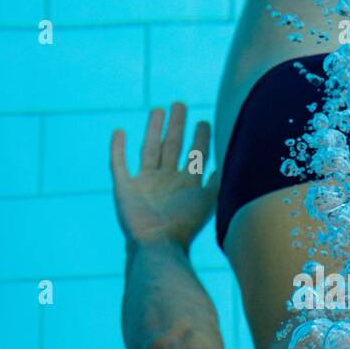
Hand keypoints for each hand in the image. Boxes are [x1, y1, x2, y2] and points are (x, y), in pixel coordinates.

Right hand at [111, 102, 216, 248]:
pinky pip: (119, 164)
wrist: (159, 244)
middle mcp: (166, 181)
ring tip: (158, 110)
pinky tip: (119, 132)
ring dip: (153, 129)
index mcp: (186, 185)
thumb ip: (219, 180)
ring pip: (149, 149)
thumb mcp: (208, 199)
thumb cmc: (185, 225)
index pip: (194, 155)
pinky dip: (117, 149)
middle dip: (177, 126)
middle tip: (181, 105)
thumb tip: (232, 159)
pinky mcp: (124, 188)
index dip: (200, 138)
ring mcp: (145, 184)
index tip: (205, 121)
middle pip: (172, 147)